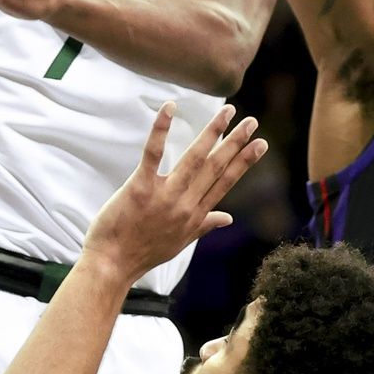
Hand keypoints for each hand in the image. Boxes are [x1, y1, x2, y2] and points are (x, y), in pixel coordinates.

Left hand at [83, 103, 265, 283]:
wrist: (112, 266)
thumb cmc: (143, 252)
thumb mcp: (180, 242)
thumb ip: (205, 225)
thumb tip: (229, 218)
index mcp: (195, 215)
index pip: (225, 182)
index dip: (244, 162)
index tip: (261, 144)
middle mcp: (185, 204)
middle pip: (215, 167)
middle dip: (235, 142)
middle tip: (252, 121)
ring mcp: (165, 196)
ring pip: (194, 158)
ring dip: (212, 132)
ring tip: (227, 110)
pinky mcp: (140, 187)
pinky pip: (153, 153)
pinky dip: (161, 129)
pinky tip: (169, 107)